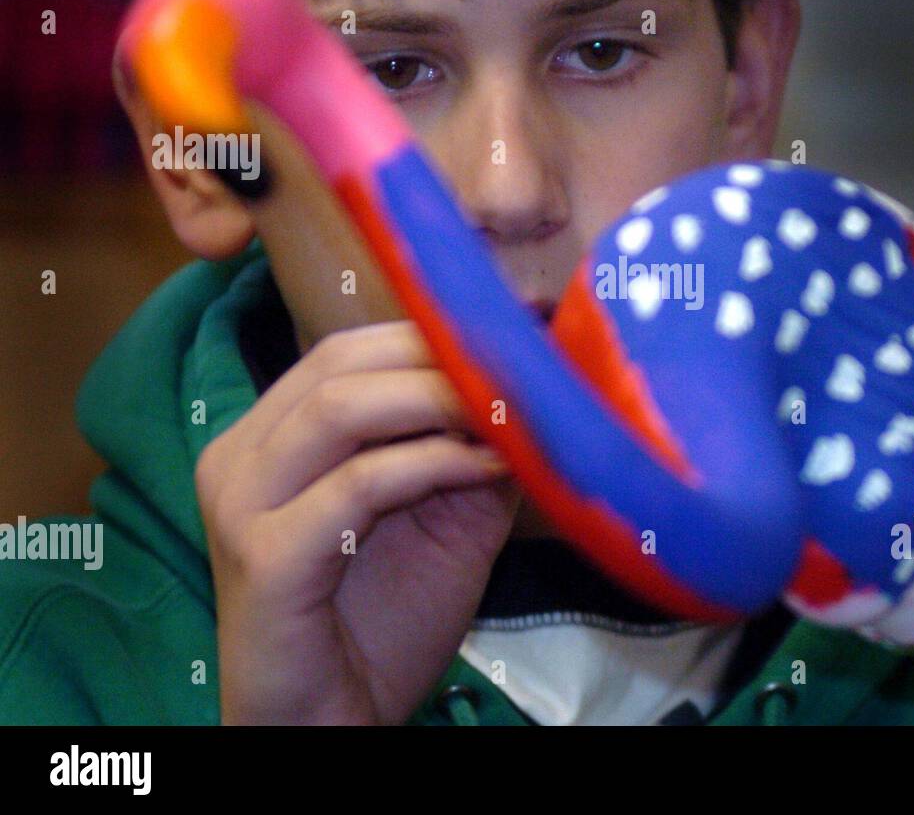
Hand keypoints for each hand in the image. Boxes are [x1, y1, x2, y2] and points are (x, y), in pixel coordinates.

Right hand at [198, 321, 519, 724]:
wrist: (332, 722)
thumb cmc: (383, 621)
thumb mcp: (446, 516)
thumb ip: (473, 446)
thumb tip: (530, 377)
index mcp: (273, 437)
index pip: (349, 349)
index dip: (434, 331)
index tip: (521, 331)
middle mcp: (242, 456)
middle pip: (343, 362)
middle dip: (441, 356)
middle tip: (520, 366)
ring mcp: (241, 503)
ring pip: (343, 408)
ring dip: (439, 399)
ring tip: (509, 409)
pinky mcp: (262, 557)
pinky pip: (355, 484)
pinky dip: (429, 464)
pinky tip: (483, 465)